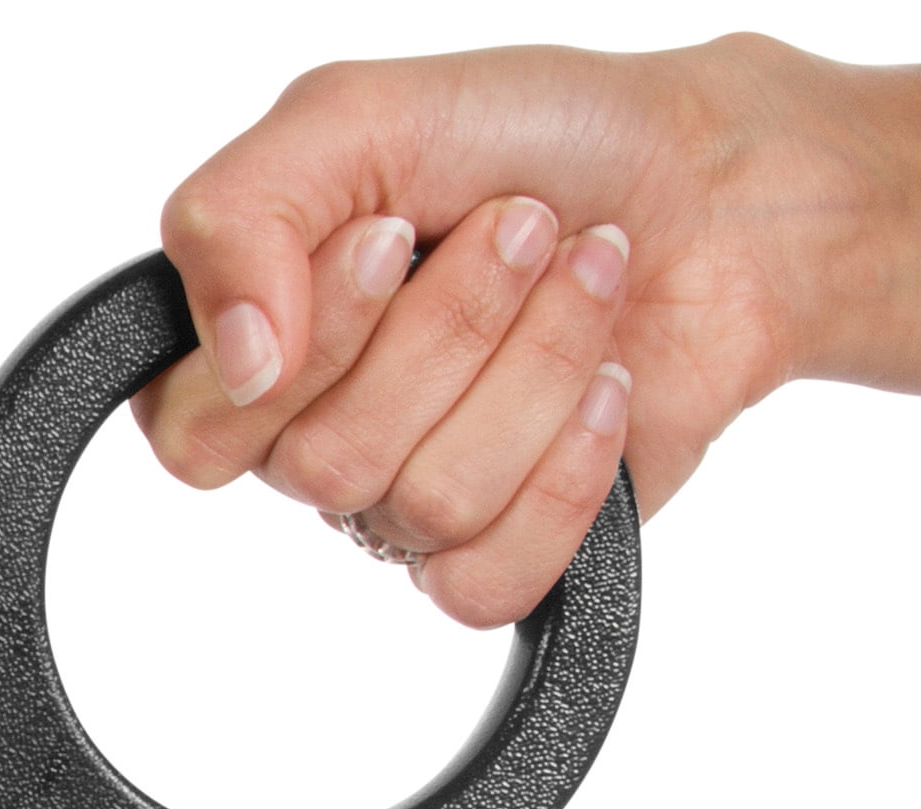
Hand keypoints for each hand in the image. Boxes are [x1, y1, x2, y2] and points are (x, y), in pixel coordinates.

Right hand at [139, 38, 881, 625]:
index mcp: (255, 346)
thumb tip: (238, 362)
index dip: (308, 344)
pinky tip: (607, 389)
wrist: (724, 179)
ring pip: (425, 507)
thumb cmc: (542, 134)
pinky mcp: (508, 553)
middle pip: (324, 466)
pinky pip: (486, 580)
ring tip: (589, 274)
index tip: (391, 236)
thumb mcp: (353, 116)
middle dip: (453, 325)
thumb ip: (233, 217)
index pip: (197, 431)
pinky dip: (566, 475)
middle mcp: (317, 436)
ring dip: (537, 367)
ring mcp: (409, 502)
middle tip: (525, 226)